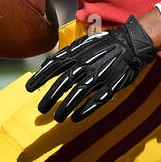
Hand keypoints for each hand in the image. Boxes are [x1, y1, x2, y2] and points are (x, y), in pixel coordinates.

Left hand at [25, 16, 157, 121]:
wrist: (131, 43)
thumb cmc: (104, 44)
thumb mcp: (83, 44)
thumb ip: (66, 54)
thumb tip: (46, 64)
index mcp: (78, 54)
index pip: (54, 66)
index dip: (40, 78)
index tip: (29, 88)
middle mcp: (86, 65)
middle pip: (63, 83)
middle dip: (50, 98)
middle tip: (41, 109)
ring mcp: (99, 76)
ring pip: (78, 95)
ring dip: (65, 108)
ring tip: (56, 118)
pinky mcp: (111, 86)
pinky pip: (96, 101)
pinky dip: (85, 111)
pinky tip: (75, 118)